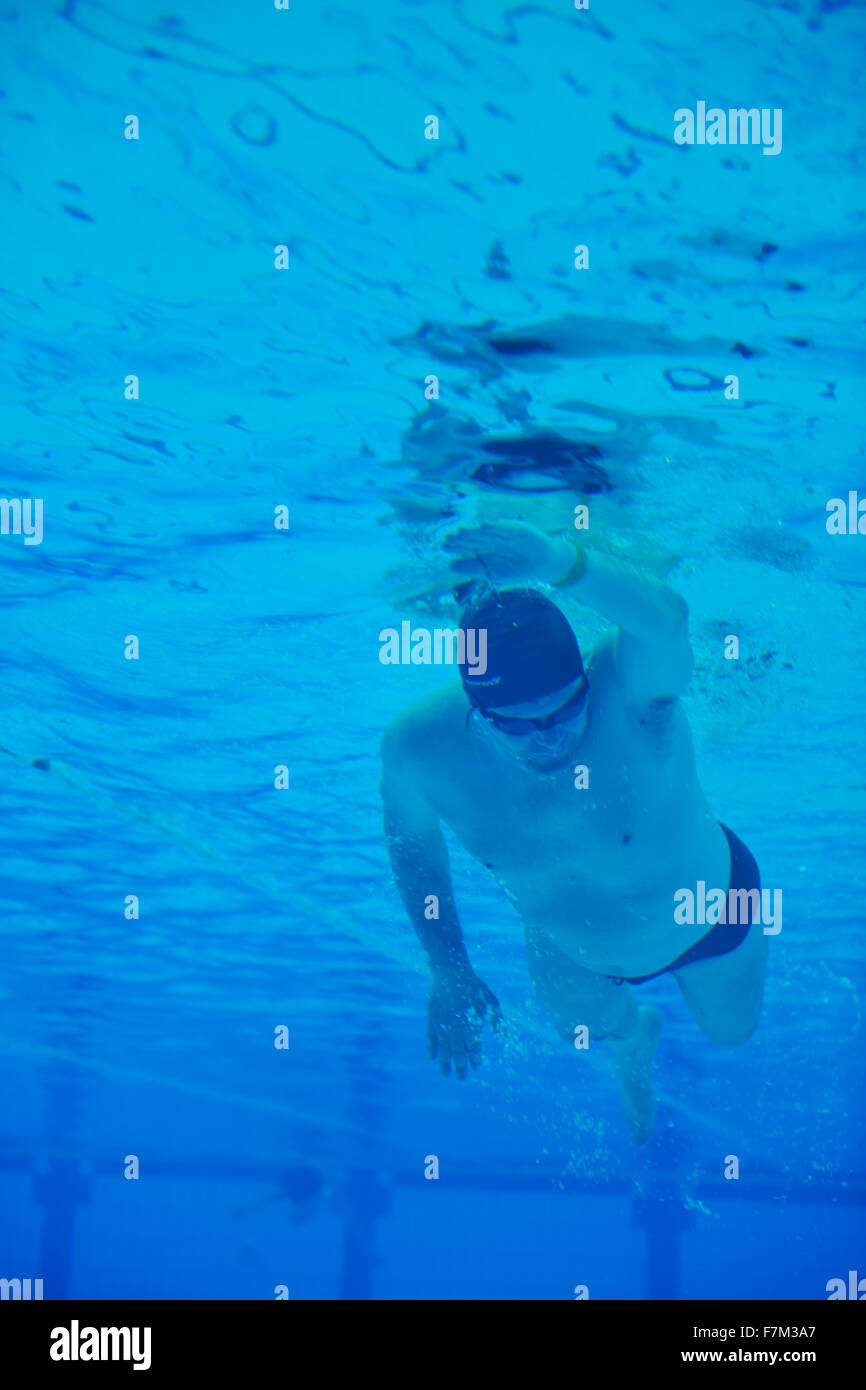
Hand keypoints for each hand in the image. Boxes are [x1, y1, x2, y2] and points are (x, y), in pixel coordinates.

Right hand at [427, 968, 502, 1078]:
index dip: (474, 1059)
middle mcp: (457, 1030)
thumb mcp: (490, 1000)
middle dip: (460, 1067)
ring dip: (445, 1063)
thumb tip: (502, 1035)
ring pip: (444, 1050)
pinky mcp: (432, 1019)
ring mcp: (442, 1026)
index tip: (475, 1067)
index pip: (473, 1049)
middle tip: (461, 1078)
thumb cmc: (472, 985)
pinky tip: (431, 1057)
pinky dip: (431, 1048)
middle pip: (458, 1054)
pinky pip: (430, 1038)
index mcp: (472, 1027)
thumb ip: (496, 1019)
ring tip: (446, 1074)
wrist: (451, 972)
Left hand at [440, 519, 567, 585]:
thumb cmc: (514, 568)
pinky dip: (495, 526)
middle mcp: (490, 538)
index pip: (465, 545)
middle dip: (460, 535)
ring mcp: (503, 532)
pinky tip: (484, 524)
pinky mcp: (517, 528)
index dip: (454, 544)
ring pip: (485, 530)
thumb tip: (450, 565)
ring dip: (474, 529)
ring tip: (461, 529)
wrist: (541, 563)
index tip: (442, 544)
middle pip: (473, 536)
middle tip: (447, 535)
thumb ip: (473, 568)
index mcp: (482, 548)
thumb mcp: (492, 573)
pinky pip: (504, 527)